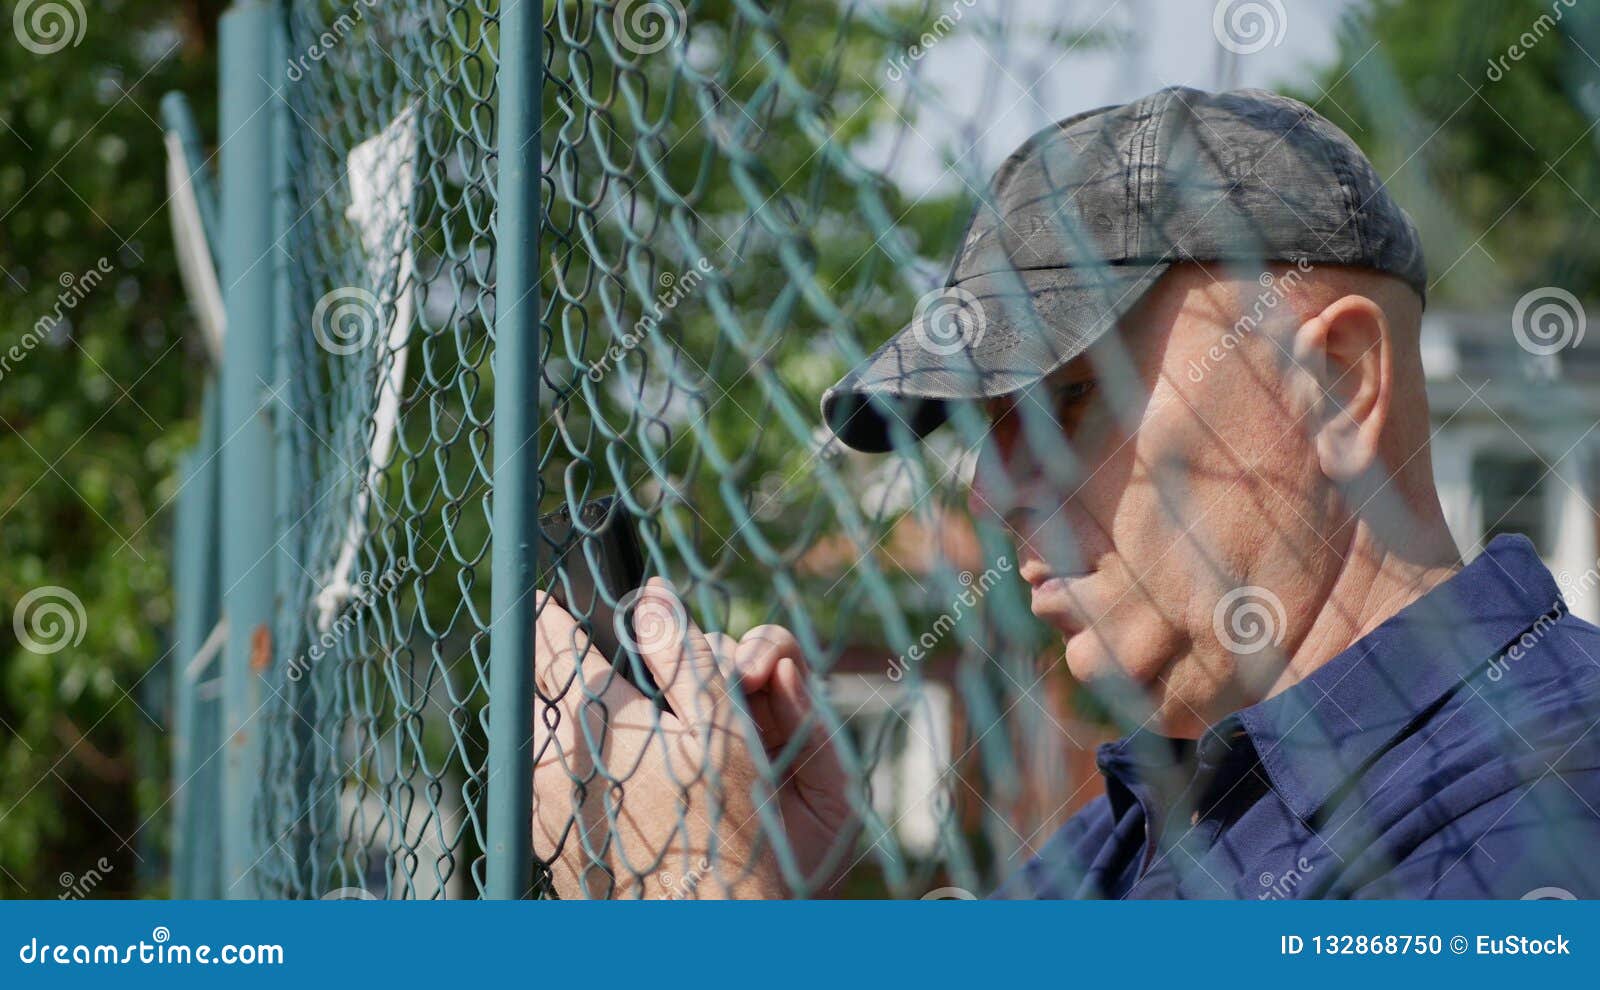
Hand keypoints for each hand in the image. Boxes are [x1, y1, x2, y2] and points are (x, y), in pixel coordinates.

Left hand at [532, 578, 856, 897]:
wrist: (709, 933)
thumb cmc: (731, 833)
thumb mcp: (725, 731)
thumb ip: (686, 655)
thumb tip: (652, 595)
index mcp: (600, 720)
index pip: (554, 644)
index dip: (549, 614)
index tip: (541, 595)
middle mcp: (558, 759)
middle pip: (537, 689)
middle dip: (552, 663)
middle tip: (561, 642)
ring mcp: (546, 806)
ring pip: (538, 737)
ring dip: (558, 718)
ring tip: (586, 711)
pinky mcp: (549, 842)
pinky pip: (542, 782)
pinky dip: (562, 764)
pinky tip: (600, 773)